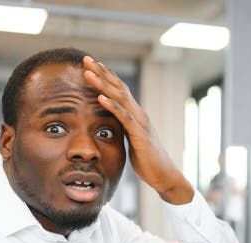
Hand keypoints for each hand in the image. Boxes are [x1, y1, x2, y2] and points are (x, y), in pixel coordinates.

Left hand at [82, 56, 192, 204]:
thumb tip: (111, 123)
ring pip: (121, 98)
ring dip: (103, 84)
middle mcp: (139, 114)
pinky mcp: (140, 135)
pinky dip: (112, 106)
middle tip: (86, 58)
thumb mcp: (131, 140)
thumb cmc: (147, 160)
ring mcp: (141, 123)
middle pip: (119, 87)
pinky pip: (125, 117)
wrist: (164, 175)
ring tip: (88, 73)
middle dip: (102, 72)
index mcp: (135, 114)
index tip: (90, 64)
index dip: (105, 75)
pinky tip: (100, 97)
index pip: (119, 89)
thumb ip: (123, 128)